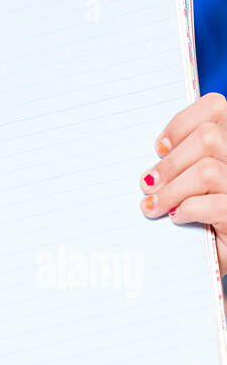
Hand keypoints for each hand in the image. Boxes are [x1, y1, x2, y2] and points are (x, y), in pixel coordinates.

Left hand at [140, 91, 226, 277]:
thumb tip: (148, 159)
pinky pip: (213, 204)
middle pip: (208, 138)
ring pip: (207, 171)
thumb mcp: (186, 183)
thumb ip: (176, 161)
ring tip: (154, 206)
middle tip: (148, 183)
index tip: (158, 148)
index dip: (181, 122)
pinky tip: (177, 218)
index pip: (215, 107)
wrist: (216, 257)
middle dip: (170, 162)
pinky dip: (187, 209)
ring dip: (172, 190)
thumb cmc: (198, 219)